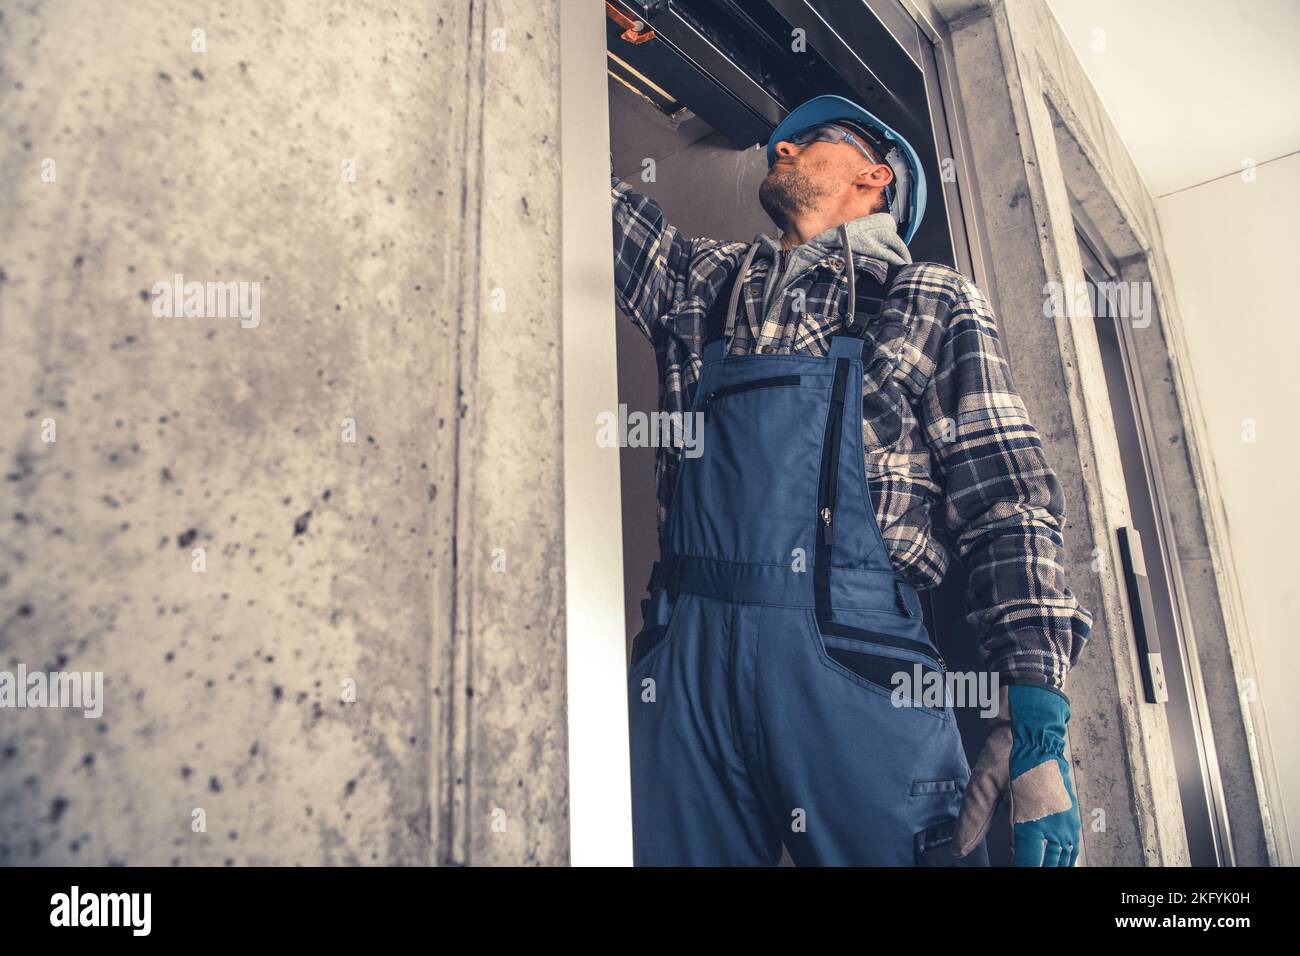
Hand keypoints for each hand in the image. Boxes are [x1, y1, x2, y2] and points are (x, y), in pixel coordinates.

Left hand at [952, 682, 1080, 865]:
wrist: (1034, 723)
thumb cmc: (1009, 749)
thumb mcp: (984, 782)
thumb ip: (973, 818)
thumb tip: (958, 849)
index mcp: (1033, 820)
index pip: (1028, 863)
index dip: (1018, 869)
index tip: (1007, 871)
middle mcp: (1055, 823)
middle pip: (1048, 865)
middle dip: (1033, 868)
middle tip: (1015, 867)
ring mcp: (1067, 818)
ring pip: (1063, 859)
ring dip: (1049, 866)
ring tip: (1031, 865)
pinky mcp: (1071, 811)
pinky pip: (1071, 846)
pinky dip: (1061, 858)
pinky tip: (1050, 860)